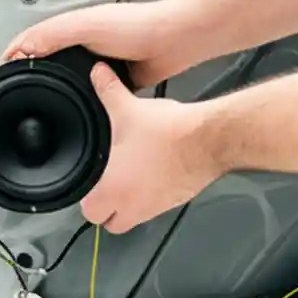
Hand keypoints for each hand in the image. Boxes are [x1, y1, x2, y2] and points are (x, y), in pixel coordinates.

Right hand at [1, 1, 192, 86]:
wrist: (174, 41)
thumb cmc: (137, 26)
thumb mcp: (86, 26)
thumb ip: (53, 35)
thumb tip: (20, 49)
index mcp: (70, 29)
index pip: (31, 42)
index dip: (12, 56)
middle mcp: (81, 45)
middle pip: (45, 62)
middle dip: (28, 76)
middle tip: (13, 92)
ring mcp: (96, 64)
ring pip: (65, 79)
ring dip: (53, 90)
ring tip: (36, 104)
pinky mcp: (112, 81)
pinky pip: (88, 94)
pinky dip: (78, 101)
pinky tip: (73, 110)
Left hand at [80, 63, 225, 232]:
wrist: (209, 139)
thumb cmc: (170, 133)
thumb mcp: (129, 109)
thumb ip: (108, 91)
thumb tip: (98, 74)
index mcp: (114, 190)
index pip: (90, 213)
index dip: (88, 199)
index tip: (90, 184)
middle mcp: (135, 205)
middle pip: (112, 223)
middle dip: (108, 208)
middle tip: (108, 185)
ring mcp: (158, 206)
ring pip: (136, 216)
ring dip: (131, 202)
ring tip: (131, 174)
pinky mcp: (176, 200)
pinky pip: (158, 206)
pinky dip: (153, 194)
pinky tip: (154, 169)